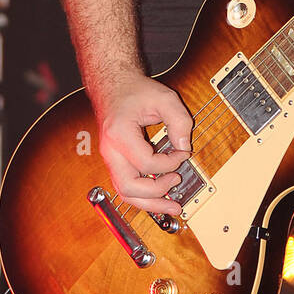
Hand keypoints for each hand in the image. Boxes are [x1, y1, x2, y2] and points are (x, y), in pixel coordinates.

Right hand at [93, 67, 192, 215]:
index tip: (183, 153)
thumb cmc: (135, 91)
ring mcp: (110, 159)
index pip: (146, 163)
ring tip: (172, 207)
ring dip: (150, 203)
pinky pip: (126, 186)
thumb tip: (184, 146)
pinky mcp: (114, 162)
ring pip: (125, 193)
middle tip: (178, 182)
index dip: (170, 162)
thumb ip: (179, 120)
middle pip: (130, 187)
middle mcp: (110, 151)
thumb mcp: (164, 98)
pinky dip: (143, 196)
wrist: (113, 86)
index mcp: (120, 134)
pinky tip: (159, 198)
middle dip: (158, 193)